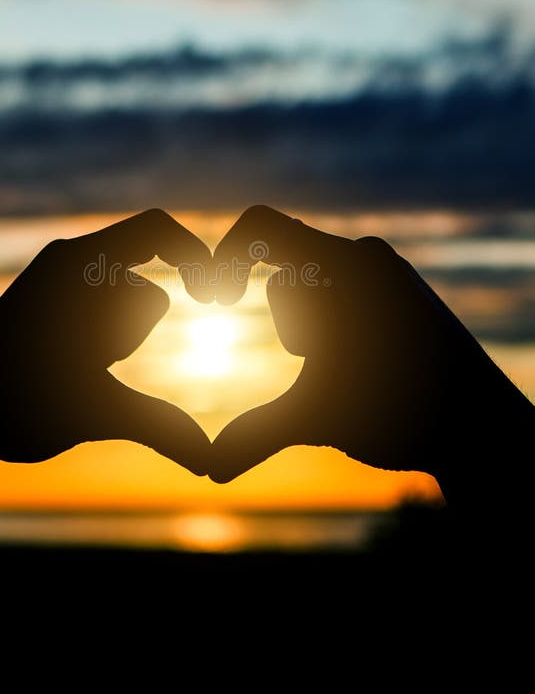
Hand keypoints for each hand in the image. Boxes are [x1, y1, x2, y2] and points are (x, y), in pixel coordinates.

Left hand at [0, 209, 212, 473]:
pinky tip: (69, 369)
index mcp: (79, 264)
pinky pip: (101, 312)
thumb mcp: (96, 412)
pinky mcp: (48, 302)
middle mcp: (67, 262)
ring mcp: (56, 281)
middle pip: (142, 287)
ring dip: (116, 341)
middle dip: (133, 333)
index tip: (214, 296)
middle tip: (92, 368)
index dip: (194, 255)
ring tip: (73, 370)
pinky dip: (102, 340)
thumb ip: (160, 427)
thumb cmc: (16, 406)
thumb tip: (212, 462)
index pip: (155, 228)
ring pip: (124, 305)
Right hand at [209, 206, 531, 493]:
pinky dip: (334, 329)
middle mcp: (367, 256)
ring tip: (347, 371)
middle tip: (317, 365)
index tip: (217, 302)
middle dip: (288, 325)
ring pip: (315, 287)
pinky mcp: (403, 292)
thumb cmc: (401, 414)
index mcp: (342, 265)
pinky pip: (344, 293)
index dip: (223, 255)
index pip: (261, 224)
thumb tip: (209, 469)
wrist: (484, 428)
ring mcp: (388, 273)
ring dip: (312, 331)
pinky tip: (362, 367)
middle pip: (286, 273)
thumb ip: (255, 434)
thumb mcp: (318, 418)